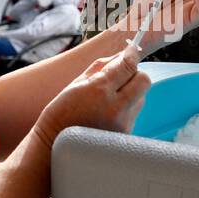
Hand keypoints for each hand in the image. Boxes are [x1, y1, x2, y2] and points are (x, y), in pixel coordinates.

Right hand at [33, 46, 148, 147]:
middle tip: (121, 77)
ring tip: (109, 100)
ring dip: (131, 93)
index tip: (131, 51)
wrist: (54, 145)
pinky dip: (125, 108)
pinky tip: (107, 114)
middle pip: (144, 81)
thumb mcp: (77, 83)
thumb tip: (123, 54)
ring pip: (141, 98)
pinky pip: (133, 113)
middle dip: (135, 74)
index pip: (128, 65)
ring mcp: (122, 124)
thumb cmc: (62, 112)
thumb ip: (102, 66)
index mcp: (99, 90)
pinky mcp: (125, 135)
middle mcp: (115, 108)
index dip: (132, 55)